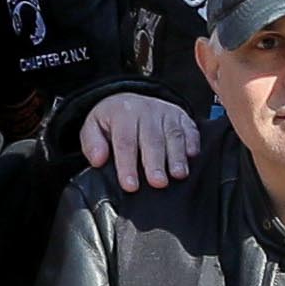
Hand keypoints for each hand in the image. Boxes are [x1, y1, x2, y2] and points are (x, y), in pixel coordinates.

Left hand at [79, 91, 199, 189]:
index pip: (125, 141)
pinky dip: (192, 143)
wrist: (129, 101)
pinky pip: (190, 129)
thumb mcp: (93, 127)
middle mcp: (146, 110)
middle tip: (158, 183)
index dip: (127, 165)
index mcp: (122, 113)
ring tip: (178, 175)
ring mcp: (166, 112)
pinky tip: (192, 157)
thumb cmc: (112, 121)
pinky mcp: (181, 116)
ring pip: (173, 135)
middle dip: (155, 162)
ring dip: (177, 156)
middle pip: (152, 139)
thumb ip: (92, 143)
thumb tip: (98, 159)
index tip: (130, 185)